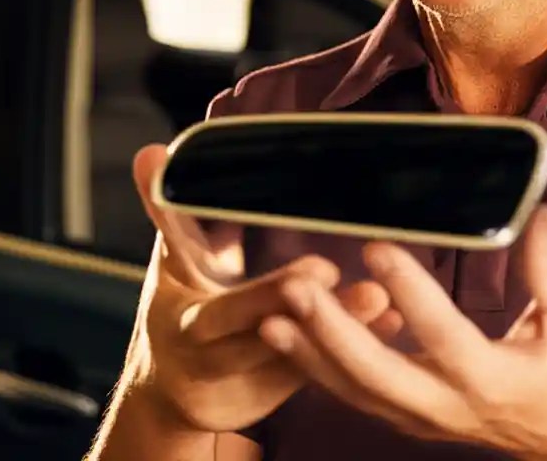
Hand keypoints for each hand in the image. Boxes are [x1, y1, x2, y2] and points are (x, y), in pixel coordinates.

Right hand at [124, 144, 404, 433]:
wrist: (173, 394)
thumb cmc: (182, 310)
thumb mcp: (173, 264)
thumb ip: (172, 213)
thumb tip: (154, 151)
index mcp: (180, 293)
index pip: (185, 257)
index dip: (201, 233)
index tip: (242, 222)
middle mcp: (203, 337)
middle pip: (236, 315)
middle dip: (276, 294)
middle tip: (325, 269)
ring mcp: (237, 370)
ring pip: (285, 346)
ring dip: (333, 322)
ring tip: (376, 295)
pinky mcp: (274, 389)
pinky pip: (317, 367)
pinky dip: (355, 345)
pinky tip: (393, 321)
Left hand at [267, 205, 546, 459]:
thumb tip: (534, 208)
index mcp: (494, 380)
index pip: (443, 334)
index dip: (409, 291)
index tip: (377, 244)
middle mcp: (452, 407)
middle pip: (378, 377)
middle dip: (332, 333)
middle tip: (296, 289)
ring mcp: (427, 420)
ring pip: (357, 393)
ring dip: (312, 354)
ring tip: (273, 314)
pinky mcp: (413, 420)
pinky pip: (357, 397)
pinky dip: (322, 369)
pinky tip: (293, 336)